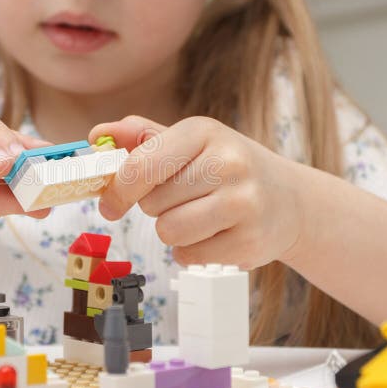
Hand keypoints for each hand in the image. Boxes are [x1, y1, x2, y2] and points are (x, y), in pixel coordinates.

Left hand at [89, 115, 306, 268]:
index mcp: (204, 131)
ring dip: (173, 230)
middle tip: (185, 198)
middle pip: (152, 203)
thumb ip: (141, 137)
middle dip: (157, 206)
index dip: (117, 190)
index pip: (141, 166)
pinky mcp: (249, 242)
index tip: (109, 204)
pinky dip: (191, 251)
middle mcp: (229, 163)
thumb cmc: (227, 169)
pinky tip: (215, 234)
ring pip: (168, 232)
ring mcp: (244, 203)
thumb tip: (97, 134)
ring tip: (200, 216)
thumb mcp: (189, 142)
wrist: (289, 201)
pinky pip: (188, 256)